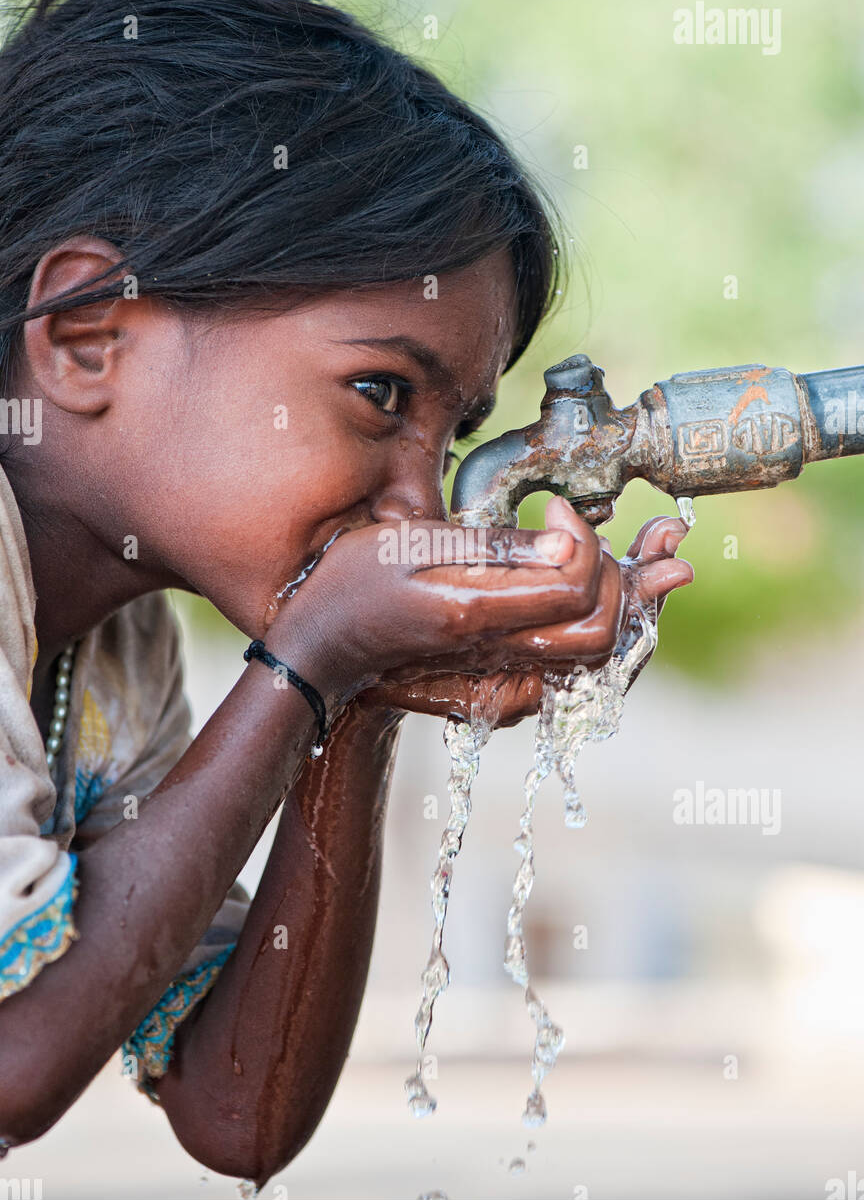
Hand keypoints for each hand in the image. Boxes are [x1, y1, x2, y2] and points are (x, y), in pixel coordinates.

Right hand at [355, 503, 692, 726]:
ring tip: (662, 556)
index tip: (557, 507)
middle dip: (626, 577)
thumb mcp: (408, 543)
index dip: (583, 541)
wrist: (319, 657)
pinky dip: (608, 629)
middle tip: (624, 533)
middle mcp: (497, 662)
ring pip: (600, 656)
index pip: (574, 587)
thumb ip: (490, 545)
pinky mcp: (505, 692)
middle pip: (603, 631)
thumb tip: (566, 539)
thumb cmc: (351, 587)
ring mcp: (504, 686)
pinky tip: (619, 593)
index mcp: (473, 618)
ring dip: (634, 603)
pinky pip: (576, 668)